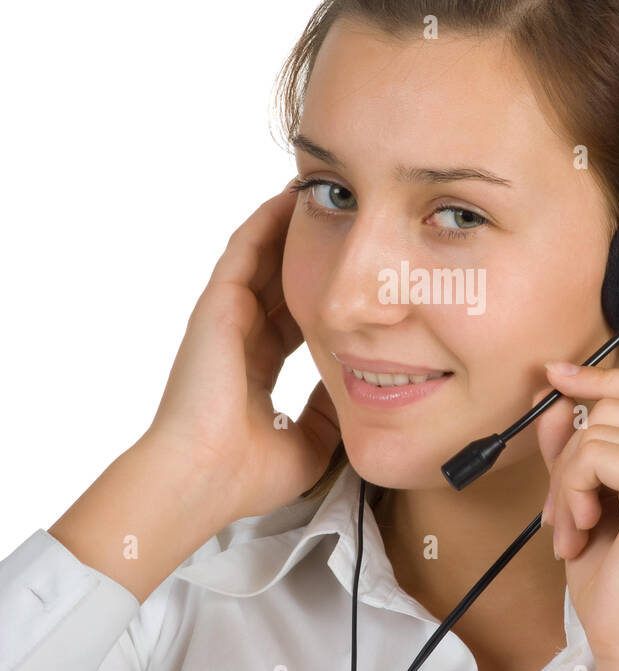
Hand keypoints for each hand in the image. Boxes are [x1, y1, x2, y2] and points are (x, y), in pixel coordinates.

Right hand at [146, 186, 341, 520]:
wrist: (206, 475)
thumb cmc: (250, 471)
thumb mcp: (311, 438)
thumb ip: (331, 408)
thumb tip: (360, 385)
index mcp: (257, 368)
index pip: (295, 319)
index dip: (323, 295)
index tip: (353, 276)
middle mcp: (240, 337)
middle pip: (280, 280)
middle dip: (308, 251)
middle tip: (341, 219)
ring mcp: (225, 318)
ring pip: (262, 257)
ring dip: (287, 226)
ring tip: (317, 195)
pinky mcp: (217, 306)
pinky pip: (244, 250)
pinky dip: (265, 222)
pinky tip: (288, 198)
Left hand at [535, 363, 618, 667]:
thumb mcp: (592, 499)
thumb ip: (577, 447)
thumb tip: (552, 396)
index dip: (603, 379)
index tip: (556, 377)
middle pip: (615, 407)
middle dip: (570, 458)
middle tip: (563, 515)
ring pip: (597, 429)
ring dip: (567, 481)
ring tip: (572, 530)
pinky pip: (594, 453)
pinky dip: (570, 491)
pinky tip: (579, 532)